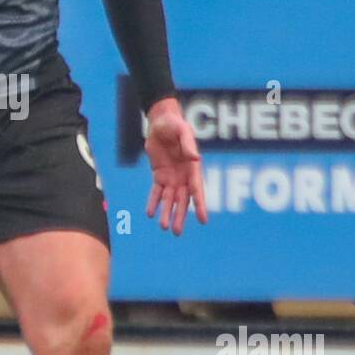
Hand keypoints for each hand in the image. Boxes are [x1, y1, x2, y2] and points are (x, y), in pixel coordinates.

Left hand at [145, 97, 207, 235]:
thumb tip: (195, 158)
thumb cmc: (175, 124)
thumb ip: (188, 144)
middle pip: (183, 200)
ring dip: (167, 213)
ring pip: (170, 199)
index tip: (204, 220)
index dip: (200, 205)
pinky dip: (153, 202)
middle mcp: (184, 176)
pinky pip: (156, 192)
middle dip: (180, 216)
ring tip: (164, 227)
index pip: (197, 190)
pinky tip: (150, 213)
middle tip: (177, 232)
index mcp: (193, 167)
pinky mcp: (159, 175)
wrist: (160, 122)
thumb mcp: (182, 131)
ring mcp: (171, 177)